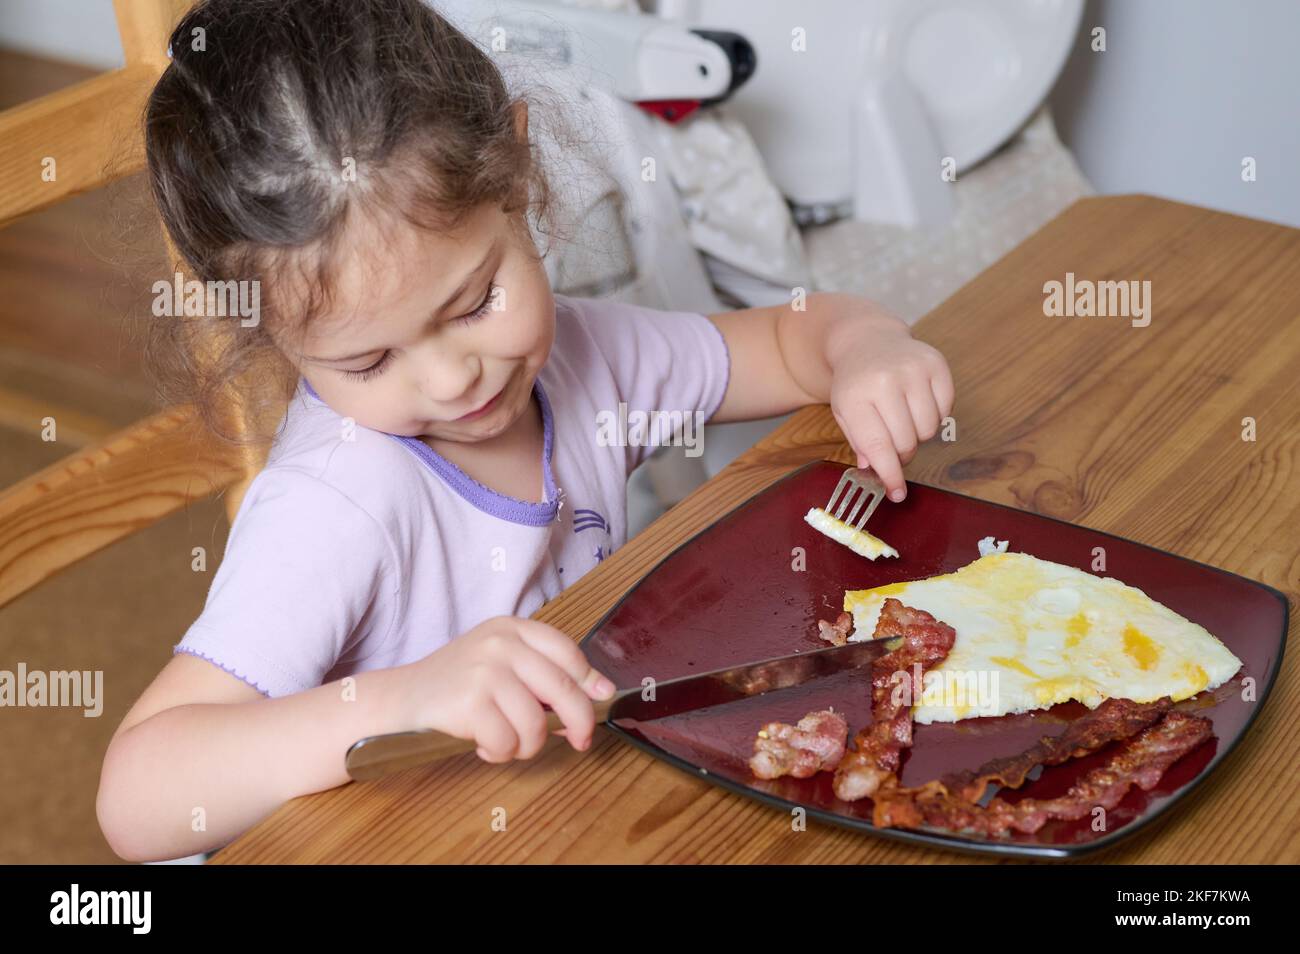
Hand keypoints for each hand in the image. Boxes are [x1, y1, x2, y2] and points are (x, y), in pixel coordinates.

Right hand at [402, 616, 615, 761]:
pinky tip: (484, 745)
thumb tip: (600, 692)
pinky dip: (500, 753)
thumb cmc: (459, 684)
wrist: (404, 697)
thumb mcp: (502, 663)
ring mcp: (485, 671)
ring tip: (508, 742)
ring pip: (536, 724)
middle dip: (579, 722)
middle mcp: (501, 644)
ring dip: (527, 746)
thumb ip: (545, 673)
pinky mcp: (470, 702)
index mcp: (512, 629)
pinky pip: (508, 741)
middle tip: (579, 741)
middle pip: (563, 688)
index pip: (567, 651)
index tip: (600, 700)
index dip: (589, 680)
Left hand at [826, 308, 953, 501]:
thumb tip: (875, 470)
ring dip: (918, 434)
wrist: (867, 341)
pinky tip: (917, 402)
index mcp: (855, 396)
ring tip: (904, 419)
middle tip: (894, 445)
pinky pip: (946, 409)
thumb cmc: (855, 385)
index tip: (897, 494)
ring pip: (929, 429)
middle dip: (902, 453)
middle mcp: (885, 381)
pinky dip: (934, 414)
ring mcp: (912, 370)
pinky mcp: (936, 363)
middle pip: (907, 442)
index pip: (878, 447)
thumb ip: (859, 442)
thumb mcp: (844, 413)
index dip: (890, 475)